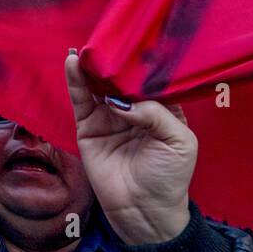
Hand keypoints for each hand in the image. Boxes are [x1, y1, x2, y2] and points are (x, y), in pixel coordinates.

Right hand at [65, 52, 194, 244]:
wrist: (142, 210)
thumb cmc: (169, 177)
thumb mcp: (179, 142)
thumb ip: (156, 113)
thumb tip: (120, 101)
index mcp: (163, 110)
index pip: (152, 80)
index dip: (144, 64)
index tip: (135, 44)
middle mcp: (135, 109)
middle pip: (122, 78)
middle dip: (114, 61)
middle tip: (106, 41)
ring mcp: (110, 116)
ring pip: (99, 85)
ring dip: (91, 66)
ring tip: (85, 48)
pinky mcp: (88, 126)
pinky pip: (81, 99)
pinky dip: (75, 80)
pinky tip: (72, 62)